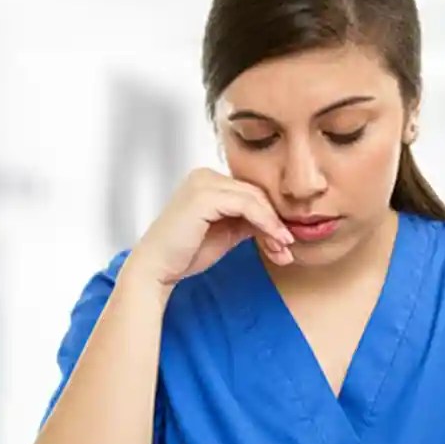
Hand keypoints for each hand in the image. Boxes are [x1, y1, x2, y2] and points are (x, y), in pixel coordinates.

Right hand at [125, 168, 294, 286]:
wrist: (157, 268)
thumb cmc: (186, 253)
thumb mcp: (226, 232)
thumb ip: (248, 221)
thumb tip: (279, 224)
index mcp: (208, 181)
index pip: (251, 192)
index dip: (271, 216)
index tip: (284, 242)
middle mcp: (205, 175)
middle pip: (256, 193)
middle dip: (275, 222)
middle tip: (287, 248)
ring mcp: (204, 183)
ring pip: (255, 199)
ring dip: (274, 225)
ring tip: (283, 249)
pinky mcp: (205, 196)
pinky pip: (247, 206)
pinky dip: (266, 223)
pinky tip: (275, 240)